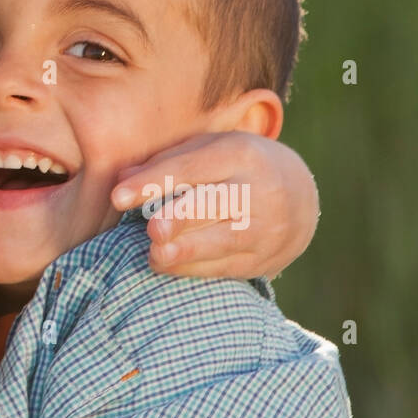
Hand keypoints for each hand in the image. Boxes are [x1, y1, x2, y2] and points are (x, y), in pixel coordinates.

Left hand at [111, 131, 317, 279]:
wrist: (299, 194)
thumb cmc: (234, 166)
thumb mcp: (208, 150)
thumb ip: (166, 162)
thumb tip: (122, 177)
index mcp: (240, 153)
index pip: (192, 167)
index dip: (154, 182)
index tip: (118, 197)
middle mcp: (258, 189)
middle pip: (217, 203)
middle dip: (183, 217)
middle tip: (153, 229)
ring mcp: (266, 227)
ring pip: (226, 240)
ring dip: (188, 250)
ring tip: (156, 255)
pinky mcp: (265, 258)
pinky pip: (228, 265)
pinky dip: (195, 268)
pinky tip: (167, 265)